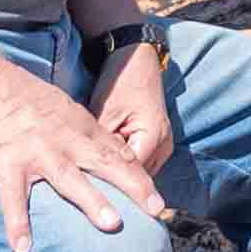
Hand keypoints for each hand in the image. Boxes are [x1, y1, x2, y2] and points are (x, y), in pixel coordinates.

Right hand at [0, 70, 159, 250]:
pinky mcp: (6, 162)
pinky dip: (17, 222)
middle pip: (105, 165)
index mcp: (78, 127)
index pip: (117, 155)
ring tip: (113, 225)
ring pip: (69, 178)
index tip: (158, 203)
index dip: (140, 178)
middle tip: (156, 211)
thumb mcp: (62, 107)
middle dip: (134, 188)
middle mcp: (63, 140)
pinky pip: (13, 197)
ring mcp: (36, 151)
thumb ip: (86, 131)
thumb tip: (114, 150)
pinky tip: (23, 247)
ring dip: (92, 201)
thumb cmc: (18, 94)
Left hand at [85, 27, 177, 181]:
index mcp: (153, 137)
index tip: (88, 190)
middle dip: (117, 183)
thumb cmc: (121, 83)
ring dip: (122, 175)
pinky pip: (142, 163)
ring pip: (141, 173)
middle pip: (139, 179)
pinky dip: (126, 165)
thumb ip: (101, 145)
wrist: (137, 61)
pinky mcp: (157, 143)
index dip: (110, 184)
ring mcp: (163, 145)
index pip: (132, 176)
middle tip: (89, 188)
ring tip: (97, 177)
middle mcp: (164, 145)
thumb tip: (86, 171)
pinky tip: (108, 164)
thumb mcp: (106, 113)